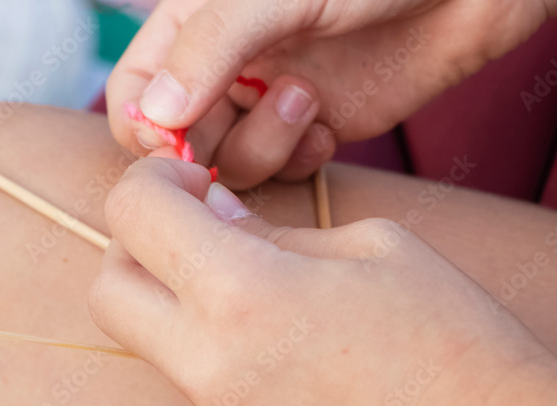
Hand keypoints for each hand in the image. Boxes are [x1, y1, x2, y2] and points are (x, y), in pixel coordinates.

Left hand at [88, 157, 556, 404]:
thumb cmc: (448, 331)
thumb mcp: (367, 247)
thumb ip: (269, 230)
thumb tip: (211, 215)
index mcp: (243, 295)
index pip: (134, 211)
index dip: (154, 174)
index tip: (195, 174)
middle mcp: (210, 360)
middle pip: (108, 284)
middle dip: (136, 234)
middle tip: (193, 213)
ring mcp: (215, 404)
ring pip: (136, 333)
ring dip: (157, 283)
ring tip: (225, 260)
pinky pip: (178, 365)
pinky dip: (189, 326)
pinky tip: (250, 310)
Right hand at [107, 0, 556, 188]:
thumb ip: (215, 44)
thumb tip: (153, 115)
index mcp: (204, 3)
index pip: (136, 81)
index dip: (143, 121)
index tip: (176, 142)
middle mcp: (234, 51)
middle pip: (178, 132)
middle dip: (204, 145)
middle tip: (251, 128)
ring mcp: (281, 88)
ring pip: (231, 156)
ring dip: (260, 146)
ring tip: (309, 100)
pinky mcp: (330, 119)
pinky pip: (287, 165)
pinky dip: (300, 159)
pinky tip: (332, 123)